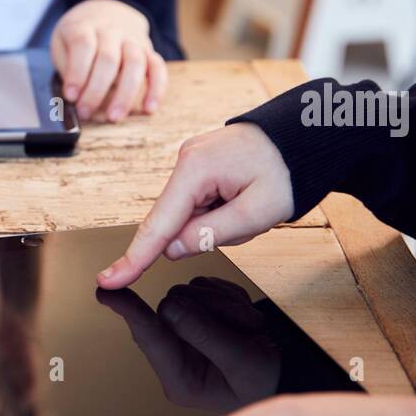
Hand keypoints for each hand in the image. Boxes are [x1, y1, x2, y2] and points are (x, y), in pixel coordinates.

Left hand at [51, 0, 166, 121]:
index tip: (70, 96)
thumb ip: (67, 69)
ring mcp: (132, 40)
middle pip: (108, 58)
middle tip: (85, 112)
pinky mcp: (148, 51)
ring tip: (114, 117)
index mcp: (84, 27)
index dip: (77, 72)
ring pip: (135, 63)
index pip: (83, 45)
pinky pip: (158, 68)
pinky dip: (156, 89)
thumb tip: (72, 101)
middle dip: (96, 90)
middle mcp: (111, 30)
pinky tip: (149, 109)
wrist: (105, 12)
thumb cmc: (79, 38)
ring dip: (125, 94)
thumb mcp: (62, 45)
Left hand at [96, 278, 280, 412]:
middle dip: (211, 309)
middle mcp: (174, 355)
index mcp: (178, 379)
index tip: (104, 292)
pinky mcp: (196, 313)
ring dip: (223, 303)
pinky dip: (228, 295)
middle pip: (172, 307)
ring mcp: (183, 332)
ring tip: (249, 329)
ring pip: (188, 292)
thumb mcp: (244, 364)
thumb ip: (206, 337)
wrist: (287, 372)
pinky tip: (243, 318)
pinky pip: (203, 285)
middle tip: (248, 327)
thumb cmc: (265, 380)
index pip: (148, 338)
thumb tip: (169, 309)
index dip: (128, 312)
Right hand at [97, 122, 293, 288]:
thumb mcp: (257, 212)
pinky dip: (218, 212)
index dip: (134, 258)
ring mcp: (191, 161)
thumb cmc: (288, 169)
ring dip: (217, 222)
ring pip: (188, 215)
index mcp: (195, 169)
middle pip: (173, 220)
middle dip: (205, 232)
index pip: (157, 225)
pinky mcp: (199, 166)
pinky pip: (197, 203)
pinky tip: (241, 198)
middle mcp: (185, 160)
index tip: (108, 280)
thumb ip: (210, 234)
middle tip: (243, 217)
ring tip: (250, 204)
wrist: (307, 136)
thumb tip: (172, 249)